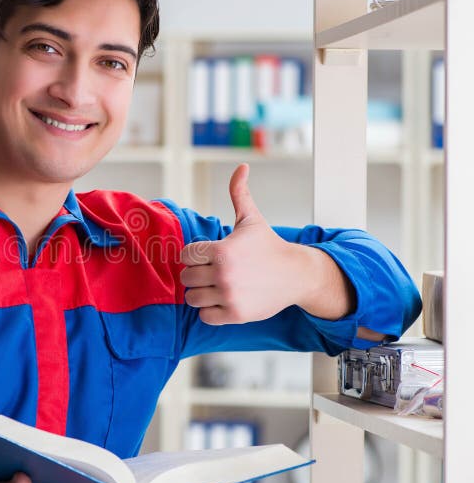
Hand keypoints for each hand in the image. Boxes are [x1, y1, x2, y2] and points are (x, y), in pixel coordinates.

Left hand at [180, 164, 340, 324]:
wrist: (296, 274)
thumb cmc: (269, 246)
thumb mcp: (252, 219)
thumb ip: (239, 193)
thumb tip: (241, 166)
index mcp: (221, 251)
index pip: (186, 255)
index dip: (195, 254)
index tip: (208, 254)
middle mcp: (223, 275)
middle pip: (186, 278)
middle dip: (196, 274)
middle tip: (212, 271)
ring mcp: (229, 296)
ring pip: (192, 298)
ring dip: (201, 292)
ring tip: (215, 285)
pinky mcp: (235, 314)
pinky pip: (205, 316)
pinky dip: (209, 310)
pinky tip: (221, 299)